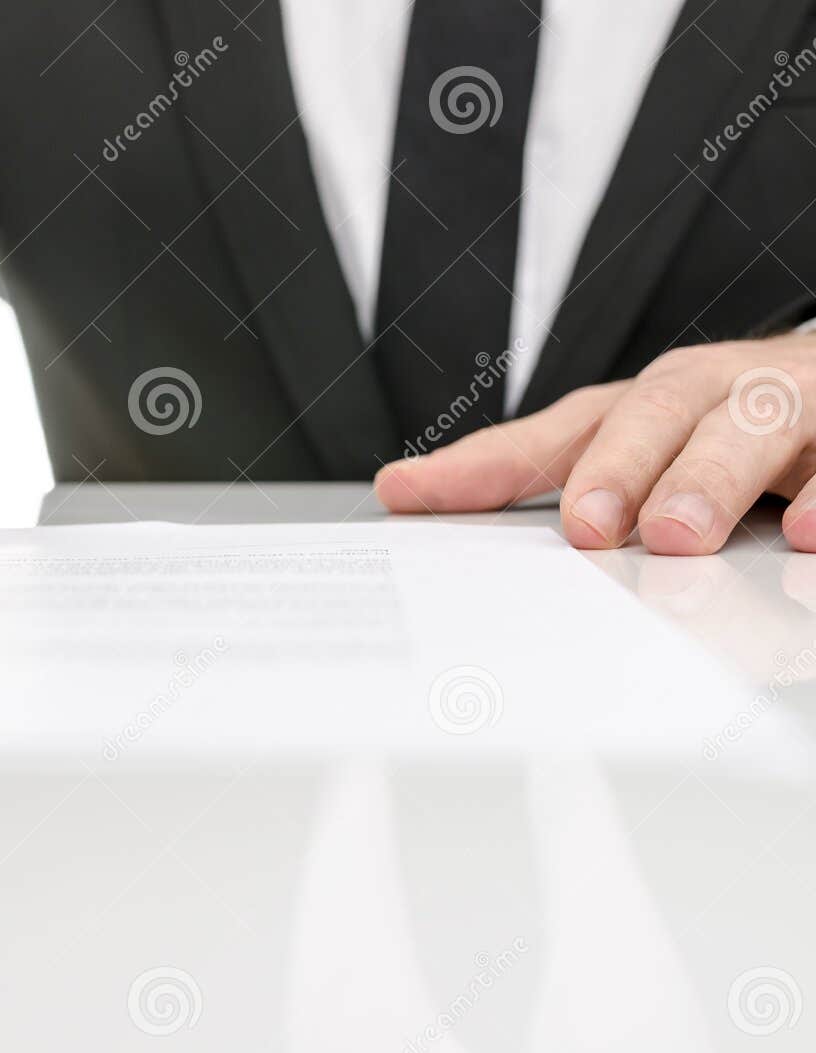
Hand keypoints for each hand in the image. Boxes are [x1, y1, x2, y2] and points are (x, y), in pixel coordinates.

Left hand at [374, 334, 815, 553]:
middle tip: (586, 527)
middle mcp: (720, 389)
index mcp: (655, 401)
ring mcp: (799, 403)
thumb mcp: (650, 447)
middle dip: (619, 465)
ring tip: (678, 532)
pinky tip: (808, 534)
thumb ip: (544, 472)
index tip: (407, 494)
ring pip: (756, 423)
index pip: (557, 429)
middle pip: (661, 409)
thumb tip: (406, 492)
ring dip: (713, 475)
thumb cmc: (744, 425)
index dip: (483, 463)